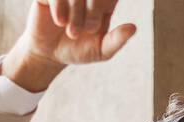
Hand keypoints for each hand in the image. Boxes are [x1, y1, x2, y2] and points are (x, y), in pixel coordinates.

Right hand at [4, 0, 136, 90]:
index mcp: (105, 2)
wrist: (50, 54)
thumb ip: (116, 40)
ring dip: (76, 12)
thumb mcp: (100, 50)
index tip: (94, 27)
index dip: (102, 6)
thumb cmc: (78, 50)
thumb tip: (133, 28)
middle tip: (87, 30)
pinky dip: (59, 5)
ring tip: (71, 31)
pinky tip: (60, 21)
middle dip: (92, 9)